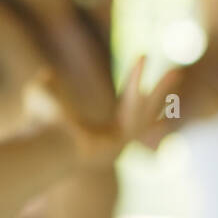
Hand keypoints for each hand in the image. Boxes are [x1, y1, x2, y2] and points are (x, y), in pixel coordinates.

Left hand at [22, 56, 180, 165]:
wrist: (41, 141)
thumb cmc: (39, 122)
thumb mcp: (41, 94)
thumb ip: (47, 83)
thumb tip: (46, 73)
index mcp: (98, 133)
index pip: (125, 109)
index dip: (135, 87)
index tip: (146, 70)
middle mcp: (111, 142)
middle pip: (142, 113)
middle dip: (159, 92)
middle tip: (177, 72)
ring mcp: (118, 147)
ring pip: (145, 115)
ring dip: (161, 92)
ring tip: (176, 72)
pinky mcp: (119, 145)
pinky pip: (134, 117)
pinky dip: (137, 90)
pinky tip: (143, 71)